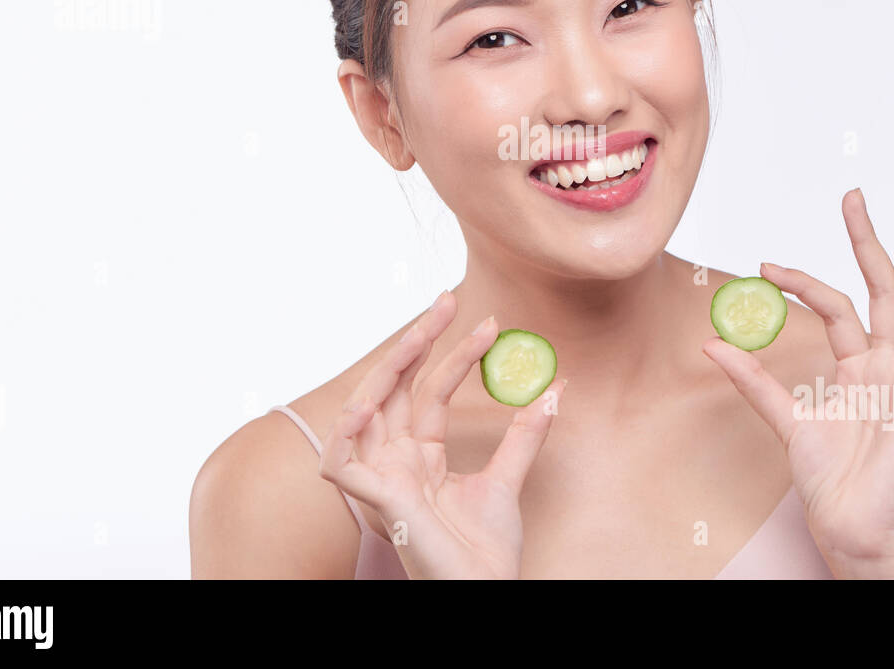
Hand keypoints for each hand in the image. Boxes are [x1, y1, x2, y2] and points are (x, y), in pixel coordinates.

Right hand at [319, 290, 567, 578]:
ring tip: (420, 335)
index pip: (429, 391)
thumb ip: (524, 434)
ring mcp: (381, 479)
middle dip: (418, 341)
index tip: (488, 322)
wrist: (485, 592)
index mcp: (421, 457)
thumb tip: (554, 387)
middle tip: (449, 301)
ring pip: (367, 410)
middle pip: (396, 388)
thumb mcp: (508, 480)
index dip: (454, 353)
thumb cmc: (487, 552)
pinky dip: (346, 430)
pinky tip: (369, 400)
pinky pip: (339, 461)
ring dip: (389, 369)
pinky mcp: (374, 501)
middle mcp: (395, 462)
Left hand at [701, 188, 893, 578]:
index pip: (836, 307)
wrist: (849, 525)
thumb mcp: (782, 418)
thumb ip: (752, 379)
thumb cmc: (827, 479)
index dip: (804, 281)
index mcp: (858, 367)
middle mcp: (887, 365)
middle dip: (872, 244)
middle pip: (883, 292)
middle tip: (858, 197)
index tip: (765, 264)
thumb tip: (712, 342)